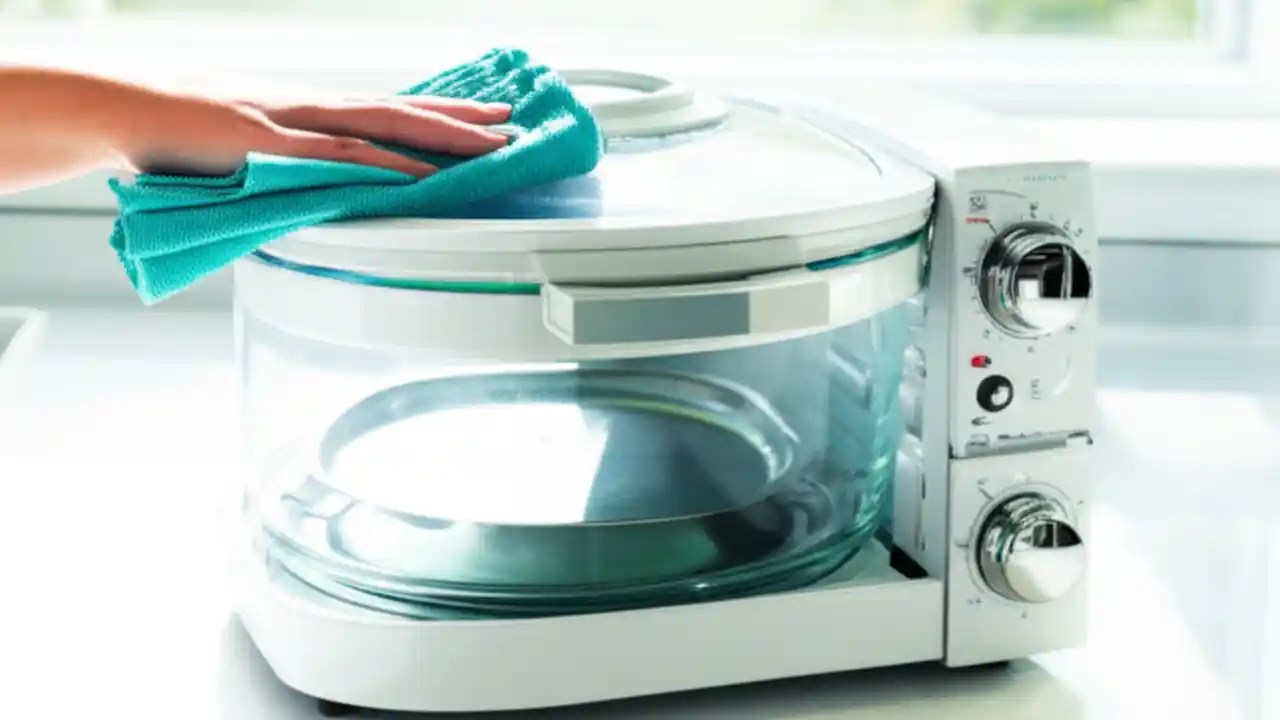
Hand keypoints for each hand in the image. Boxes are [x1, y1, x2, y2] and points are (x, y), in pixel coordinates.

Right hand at [117, 92, 511, 177]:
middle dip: (460, 118)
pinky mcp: (271, 143)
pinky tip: (421, 173)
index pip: (389, 108)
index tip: (483, 117)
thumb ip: (294, 164)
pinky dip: (385, 164)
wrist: (127, 111)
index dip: (439, 111)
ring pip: (384, 126)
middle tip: (512, 124)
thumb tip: (326, 186)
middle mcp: (313, 107)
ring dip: (440, 137)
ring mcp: (295, 121)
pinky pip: (339, 155)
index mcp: (311, 109)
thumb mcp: (253, 148)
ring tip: (489, 145)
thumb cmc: (186, 134)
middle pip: (402, 110)